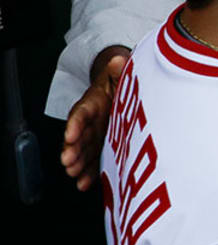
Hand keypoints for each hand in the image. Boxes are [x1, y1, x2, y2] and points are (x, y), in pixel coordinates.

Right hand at [61, 45, 129, 190]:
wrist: (121, 90)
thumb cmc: (119, 82)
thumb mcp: (119, 73)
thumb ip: (118, 69)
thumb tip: (118, 60)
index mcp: (93, 103)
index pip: (81, 112)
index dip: (75, 124)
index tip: (70, 134)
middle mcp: (91, 121)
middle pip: (79, 136)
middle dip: (73, 149)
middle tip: (69, 161)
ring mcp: (96, 134)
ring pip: (84, 151)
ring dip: (79, 163)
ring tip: (75, 174)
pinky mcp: (103, 145)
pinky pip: (94, 160)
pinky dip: (89, 172)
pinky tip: (85, 184)